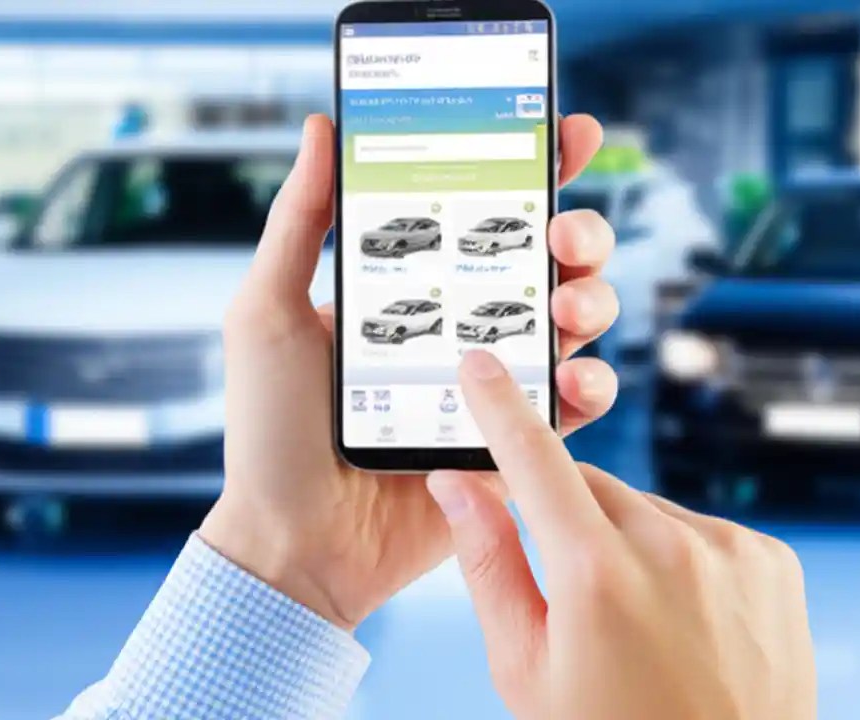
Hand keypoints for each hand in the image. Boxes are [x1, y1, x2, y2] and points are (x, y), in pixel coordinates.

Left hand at [199, 114, 619, 629]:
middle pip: (548, 259)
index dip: (534, 168)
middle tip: (564, 236)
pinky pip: (575, 405)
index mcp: (413, 285)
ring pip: (576, 322)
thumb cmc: (270, 429)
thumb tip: (321, 128)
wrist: (295, 540)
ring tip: (568, 310)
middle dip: (578, 234)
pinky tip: (574, 381)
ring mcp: (494, 382)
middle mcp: (462, 325)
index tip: (567, 136)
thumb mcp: (268, 312)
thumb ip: (298, 223)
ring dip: (590, 301)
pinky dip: (591, 385)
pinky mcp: (515, 442)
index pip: (483, 210)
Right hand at [428, 350, 815, 719]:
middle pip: (588, 487)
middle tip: (570, 591)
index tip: (480, 365)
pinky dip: (679, 557)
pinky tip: (683, 619)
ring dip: (625, 540)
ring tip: (637, 621)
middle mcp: (669, 546)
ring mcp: (729, 548)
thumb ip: (487, 565)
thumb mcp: (525, 669)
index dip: (499, 406)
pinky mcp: (770, 558)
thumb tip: (456, 486)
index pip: (532, 461)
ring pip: (645, 508)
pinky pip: (699, 529)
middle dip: (565, 518)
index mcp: (595, 576)